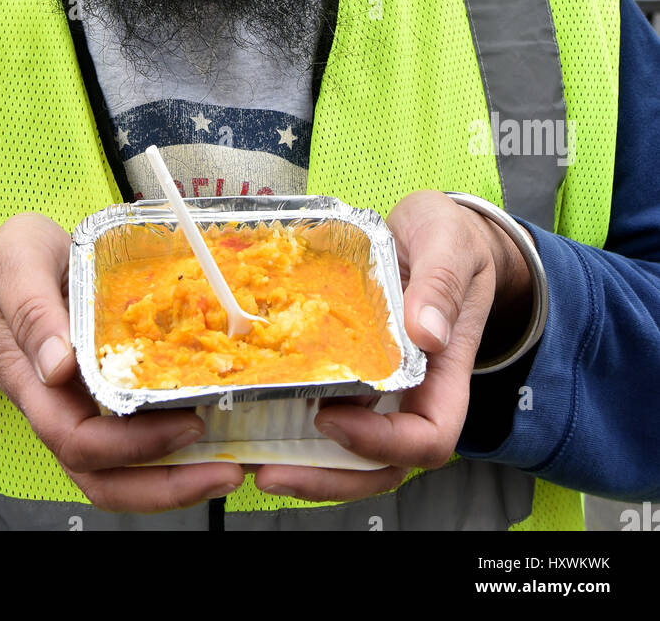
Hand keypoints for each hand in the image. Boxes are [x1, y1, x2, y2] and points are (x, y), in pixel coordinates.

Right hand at [0, 213, 243, 511]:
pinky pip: (134, 436)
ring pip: (119, 472)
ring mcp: (80, 406)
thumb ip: (32, 311)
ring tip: (227, 467)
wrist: (7, 260)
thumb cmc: (10, 260)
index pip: (76, 439)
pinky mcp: (103, 394)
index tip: (186, 424)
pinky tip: (213, 432)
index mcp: (32, 382)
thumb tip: (58, 366)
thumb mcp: (16, 266)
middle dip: (164, 485)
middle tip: (225, 469)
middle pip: (101, 477)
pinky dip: (173, 448)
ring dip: (173, 480)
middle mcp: (57, 407)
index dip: (131, 445)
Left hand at [253, 189, 533, 502]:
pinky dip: (297, 426)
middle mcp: (414, 391)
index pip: (429, 437)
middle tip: (273, 472)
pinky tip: (259, 418)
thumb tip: (427, 333)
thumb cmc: (450, 236)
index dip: (383, 444)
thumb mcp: (448, 241)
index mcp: (445, 370)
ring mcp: (382, 387)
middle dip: (332, 478)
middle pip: (384, 465)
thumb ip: (441, 282)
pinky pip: (330, 410)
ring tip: (258, 463)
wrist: (435, 229)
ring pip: (354, 452)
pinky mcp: (353, 370)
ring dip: (310, 466)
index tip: (332, 417)